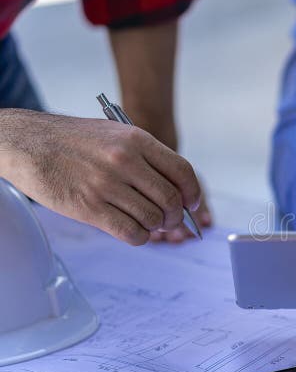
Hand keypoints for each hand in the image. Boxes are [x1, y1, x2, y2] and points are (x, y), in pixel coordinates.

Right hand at [0, 109, 201, 245]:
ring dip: (155, 227)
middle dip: (176, 216)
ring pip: (152, 219)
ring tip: (148, 223)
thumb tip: (177, 188)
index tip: (192, 204)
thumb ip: (147, 157)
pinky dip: (139, 237)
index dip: (192, 193)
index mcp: (136, 140)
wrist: (27, 143)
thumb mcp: (115, 134)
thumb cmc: (72, 140)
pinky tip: (133, 232)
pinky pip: (130, 232)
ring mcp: (106, 185)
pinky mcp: (88, 207)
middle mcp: (124, 161)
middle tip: (170, 220)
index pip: (182, 172)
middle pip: (171, 199)